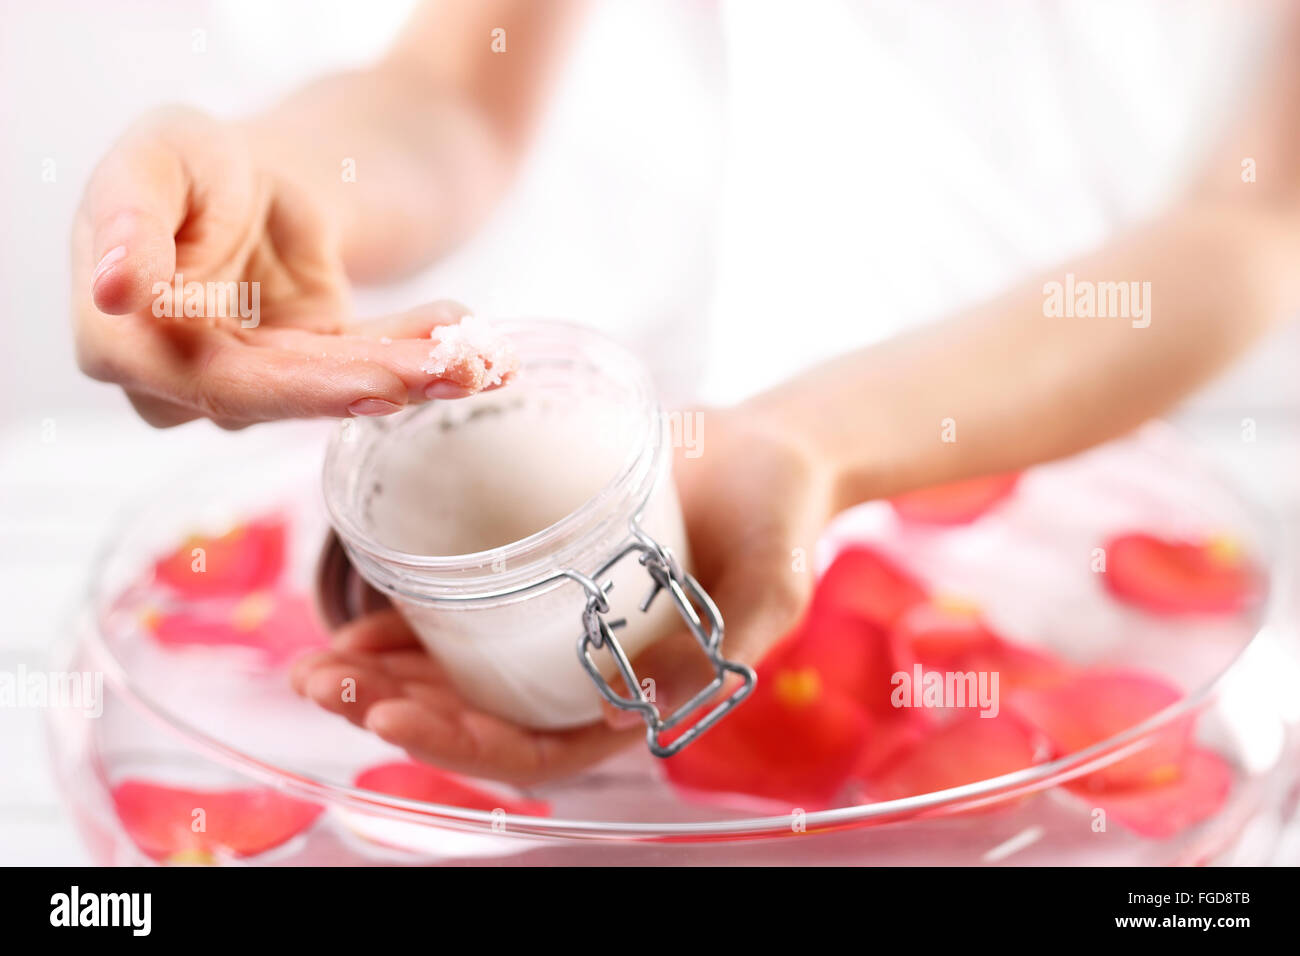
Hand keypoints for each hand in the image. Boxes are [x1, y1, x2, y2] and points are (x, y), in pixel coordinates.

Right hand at [72, 107, 489, 428]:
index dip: (285, 389)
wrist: (245, 177)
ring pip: (333, 392)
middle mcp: (178, 381)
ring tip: (480, 356)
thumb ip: (128, 217)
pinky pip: (367, 373)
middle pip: (284, 396)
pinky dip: (423, 356)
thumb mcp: (157, 157)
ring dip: (413, 372)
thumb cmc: (190, 161)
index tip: (374, 386)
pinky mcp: (309, 381)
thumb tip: (115, 291)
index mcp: (117, 334)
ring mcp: (250, 388)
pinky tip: (479, 348)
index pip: (199, 377)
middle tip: (457, 366)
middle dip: (375, 381)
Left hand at [290, 404, 838, 784]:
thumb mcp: (771, 586)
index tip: (394, 716)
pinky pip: (462, 614)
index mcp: (634, 698)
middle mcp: (584, 674)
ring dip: (381, 676)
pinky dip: (406, 622)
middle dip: (393, 711)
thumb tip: (641, 712)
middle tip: (321, 682)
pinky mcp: (535, 577)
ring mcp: (554, 628)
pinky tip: (358, 610)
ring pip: (456, 675)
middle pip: (477, 719)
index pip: (537, 751)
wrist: (763, 455)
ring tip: (316, 662)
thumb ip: (723, 649)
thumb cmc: (778, 521)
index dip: (463, 746)